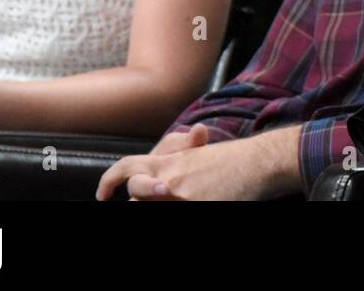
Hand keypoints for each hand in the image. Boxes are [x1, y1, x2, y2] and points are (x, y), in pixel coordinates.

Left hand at [95, 124, 299, 200]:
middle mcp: (170, 178)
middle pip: (137, 194)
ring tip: (194, 193)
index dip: (110, 180)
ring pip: (156, 201)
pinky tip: (206, 200)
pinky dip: (192, 204)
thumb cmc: (235, 160)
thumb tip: (165, 176)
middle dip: (141, 199)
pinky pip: (182, 207)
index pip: (127, 167)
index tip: (103, 195)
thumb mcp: (200, 156)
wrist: (260, 161)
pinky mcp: (198, 204)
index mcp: (170, 162)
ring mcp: (182, 194)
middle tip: (159, 198)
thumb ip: (178, 165)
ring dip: (170, 200)